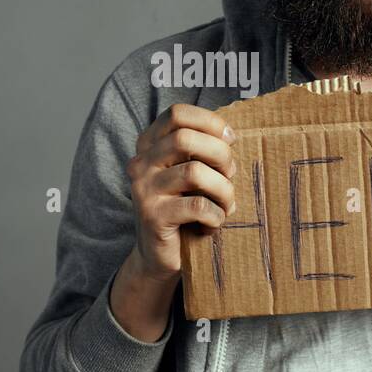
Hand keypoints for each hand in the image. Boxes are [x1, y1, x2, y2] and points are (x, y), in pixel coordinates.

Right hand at [124, 103, 237, 285]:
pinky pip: (197, 206)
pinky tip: (213, 224)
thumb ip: (201, 150)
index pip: (177, 114)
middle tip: (231, 175)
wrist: (159, 257)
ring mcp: (143, 189)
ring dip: (223, 190)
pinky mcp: (152, 216)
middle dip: (220, 154)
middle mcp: (140, 163)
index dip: (209, 122)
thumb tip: (230, 136)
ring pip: (194, 173)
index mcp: (148, 145)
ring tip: (226, 204)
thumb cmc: (184, 209)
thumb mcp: (189, 173)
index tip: (230, 139)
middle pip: (185, 138)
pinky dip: (216, 215)